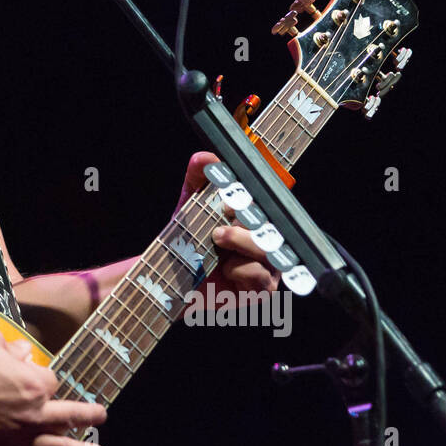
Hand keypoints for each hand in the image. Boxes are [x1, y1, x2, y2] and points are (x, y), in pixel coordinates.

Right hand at [0, 327, 106, 445]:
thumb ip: (13, 348)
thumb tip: (25, 353)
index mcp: (34, 382)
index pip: (51, 381)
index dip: (41, 376)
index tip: (28, 373)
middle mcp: (33, 414)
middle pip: (69, 416)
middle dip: (88, 416)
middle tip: (100, 416)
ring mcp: (17, 439)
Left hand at [174, 151, 278, 293]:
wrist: (175, 276)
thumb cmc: (189, 239)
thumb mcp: (191, 202)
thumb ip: (198, 176)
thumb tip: (206, 157)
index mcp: (258, 218)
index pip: (268, 203)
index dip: (251, 198)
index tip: (228, 200)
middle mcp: (269, 241)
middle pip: (271, 224)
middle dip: (244, 220)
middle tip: (220, 222)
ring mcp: (269, 266)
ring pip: (267, 248)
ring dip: (239, 241)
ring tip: (217, 239)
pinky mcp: (263, 289)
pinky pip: (260, 274)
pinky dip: (239, 270)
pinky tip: (226, 271)